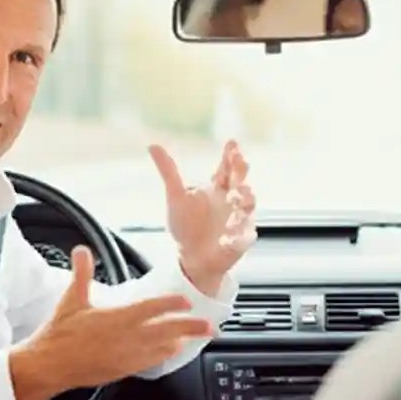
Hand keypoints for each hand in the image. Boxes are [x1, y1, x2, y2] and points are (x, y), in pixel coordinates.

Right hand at [9, 247, 213, 399]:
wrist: (50, 364)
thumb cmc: (60, 333)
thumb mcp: (71, 299)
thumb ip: (81, 273)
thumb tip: (81, 251)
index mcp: (117, 318)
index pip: (150, 308)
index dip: (170, 304)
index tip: (187, 301)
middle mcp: (127, 337)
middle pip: (166, 330)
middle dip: (190, 327)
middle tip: (209, 326)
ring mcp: (127, 355)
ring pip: (162, 348)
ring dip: (181, 341)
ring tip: (196, 337)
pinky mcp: (123, 369)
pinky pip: (150, 362)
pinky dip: (164, 356)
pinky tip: (172, 352)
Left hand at [149, 140, 257, 295]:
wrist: (191, 257)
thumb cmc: (186, 225)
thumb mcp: (175, 196)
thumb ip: (168, 170)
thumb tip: (152, 145)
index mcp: (218, 188)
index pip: (227, 168)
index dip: (231, 155)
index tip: (232, 143)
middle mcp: (232, 200)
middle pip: (241, 180)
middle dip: (241, 170)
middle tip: (239, 160)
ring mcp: (239, 219)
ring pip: (248, 205)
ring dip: (245, 198)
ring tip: (236, 194)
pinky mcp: (241, 239)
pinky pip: (244, 236)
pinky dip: (239, 235)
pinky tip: (229, 236)